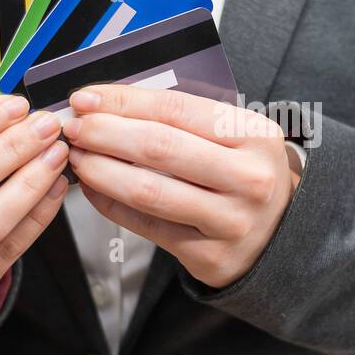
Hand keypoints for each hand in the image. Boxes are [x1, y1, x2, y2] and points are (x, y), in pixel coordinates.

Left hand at [62, 85, 294, 288]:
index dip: (124, 102)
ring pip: (149, 192)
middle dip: (105, 133)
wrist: (281, 234)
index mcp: (255, 136)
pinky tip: (93, 189)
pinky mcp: (210, 256)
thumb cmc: (244, 173)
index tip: (86, 98)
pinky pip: (148, 227)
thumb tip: (105, 104)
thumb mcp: (234, 136)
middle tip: (73, 127)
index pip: (176, 110)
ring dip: (101, 171)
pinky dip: (112, 204)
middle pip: (159, 148)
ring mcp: (231, 221)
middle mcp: (249, 178)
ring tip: (77, 157)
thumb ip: (180, 119)